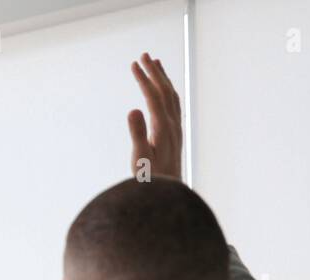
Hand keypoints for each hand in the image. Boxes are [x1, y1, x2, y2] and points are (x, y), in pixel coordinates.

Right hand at [128, 52, 182, 181]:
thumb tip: (133, 109)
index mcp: (163, 128)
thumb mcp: (140, 158)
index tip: (133, 64)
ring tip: (155, 64)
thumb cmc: (150, 180)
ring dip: (163, 79)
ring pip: (172, 96)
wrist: (167, 195)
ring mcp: (176, 129)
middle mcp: (173, 125)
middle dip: (154, 72)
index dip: (143, 79)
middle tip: (144, 55)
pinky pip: (174, 106)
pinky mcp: (175, 135)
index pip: (153, 96)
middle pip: (165, 91)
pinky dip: (167, 92)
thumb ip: (137, 133)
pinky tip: (163, 91)